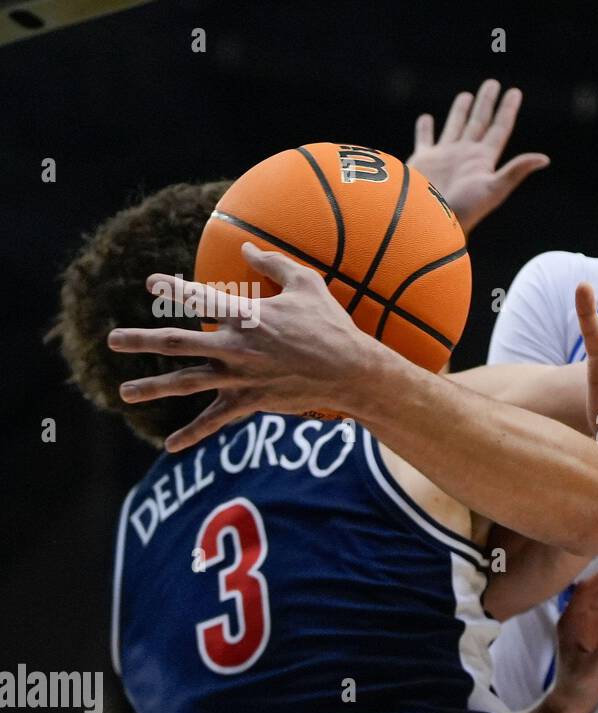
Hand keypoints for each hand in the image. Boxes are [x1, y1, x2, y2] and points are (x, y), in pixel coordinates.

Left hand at [108, 243, 383, 450]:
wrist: (351, 372)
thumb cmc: (331, 325)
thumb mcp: (307, 284)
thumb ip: (273, 263)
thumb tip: (246, 247)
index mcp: (246, 315)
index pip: (198, 298)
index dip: (172, 289)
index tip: (152, 284)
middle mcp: (235, 347)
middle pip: (177, 342)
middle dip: (141, 340)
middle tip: (112, 341)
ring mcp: (240, 377)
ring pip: (186, 383)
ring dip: (152, 388)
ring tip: (124, 393)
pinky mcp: (250, 401)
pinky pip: (216, 420)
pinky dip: (193, 433)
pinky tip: (170, 445)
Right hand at [407, 79, 549, 234]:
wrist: (430, 223)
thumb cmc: (464, 210)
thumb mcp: (494, 189)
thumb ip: (516, 171)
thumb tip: (544, 159)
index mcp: (483, 159)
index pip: (499, 128)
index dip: (507, 110)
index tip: (514, 91)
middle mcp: (466, 155)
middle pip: (479, 122)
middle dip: (486, 103)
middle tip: (492, 83)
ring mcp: (445, 158)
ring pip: (455, 126)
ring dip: (460, 111)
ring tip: (466, 95)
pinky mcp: (423, 161)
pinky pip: (425, 139)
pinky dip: (424, 128)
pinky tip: (426, 118)